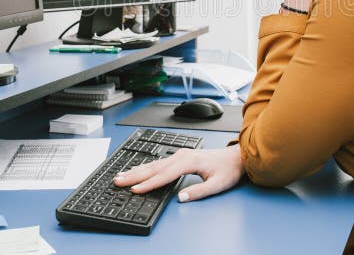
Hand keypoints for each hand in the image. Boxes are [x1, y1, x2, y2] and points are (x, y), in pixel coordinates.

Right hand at [113, 145, 244, 202]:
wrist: (235, 157)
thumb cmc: (228, 170)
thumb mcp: (217, 185)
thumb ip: (199, 192)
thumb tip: (181, 198)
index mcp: (189, 161)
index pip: (164, 175)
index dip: (149, 184)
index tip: (135, 189)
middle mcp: (182, 155)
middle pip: (154, 167)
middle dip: (135, 175)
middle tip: (118, 181)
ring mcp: (180, 154)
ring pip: (154, 164)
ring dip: (137, 170)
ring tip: (122, 175)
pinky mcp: (180, 156)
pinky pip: (159, 162)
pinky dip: (146, 167)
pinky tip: (138, 170)